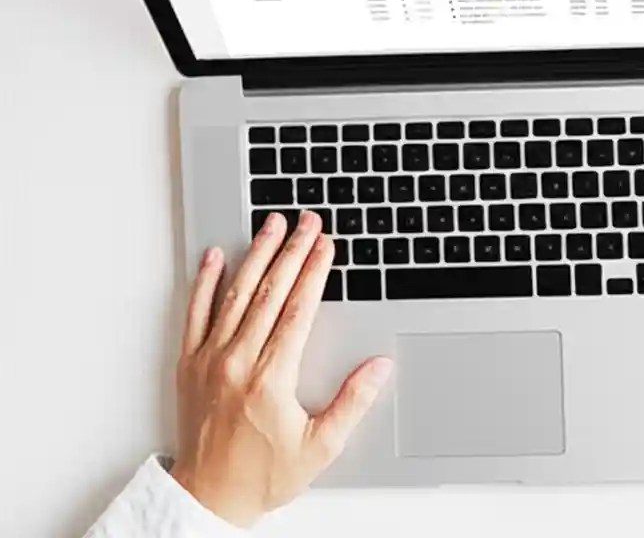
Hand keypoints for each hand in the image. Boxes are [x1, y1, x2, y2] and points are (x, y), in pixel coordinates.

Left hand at [170, 211, 392, 526]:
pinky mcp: (189, 365)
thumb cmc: (263, 475)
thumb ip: (353, 403)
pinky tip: (216, 257)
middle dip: (291, 251)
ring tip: (270, 225)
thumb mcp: (321, 446)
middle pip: (270, 292)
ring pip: (235, 294)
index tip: (326, 246)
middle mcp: (237, 361)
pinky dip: (206, 282)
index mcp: (271, 378)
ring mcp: (209, 360)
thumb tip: (379, 368)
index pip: (298, 309)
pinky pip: (196, 313)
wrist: (209, 498)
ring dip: (256, 255)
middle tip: (306, 222)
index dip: (314, 272)